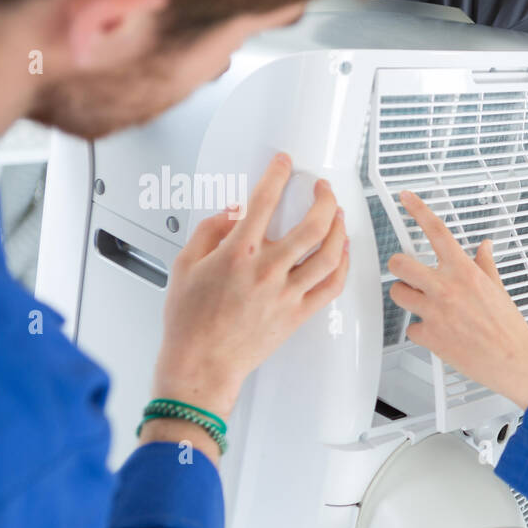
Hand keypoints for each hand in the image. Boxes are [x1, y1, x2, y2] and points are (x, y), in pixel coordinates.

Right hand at [150, 153, 349, 422]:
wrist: (201, 364)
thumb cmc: (190, 321)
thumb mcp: (184, 265)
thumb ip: (210, 231)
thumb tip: (233, 213)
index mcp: (238, 254)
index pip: (264, 201)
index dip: (277, 174)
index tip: (284, 163)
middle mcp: (268, 271)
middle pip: (312, 225)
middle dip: (324, 198)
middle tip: (322, 188)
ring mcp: (288, 293)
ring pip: (330, 254)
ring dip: (339, 228)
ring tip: (337, 214)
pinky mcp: (299, 314)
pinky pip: (332, 286)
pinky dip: (343, 264)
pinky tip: (342, 252)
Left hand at [386, 191, 527, 408]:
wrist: (513, 361)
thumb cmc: (509, 328)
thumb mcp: (499, 289)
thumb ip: (485, 265)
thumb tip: (484, 247)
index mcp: (464, 272)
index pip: (436, 231)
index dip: (418, 209)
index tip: (407, 197)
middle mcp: (445, 288)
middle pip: (400, 264)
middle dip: (400, 267)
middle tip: (408, 274)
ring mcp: (434, 312)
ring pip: (398, 294)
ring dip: (407, 297)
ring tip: (423, 304)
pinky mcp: (428, 336)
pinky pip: (411, 328)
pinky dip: (421, 330)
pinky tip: (437, 333)